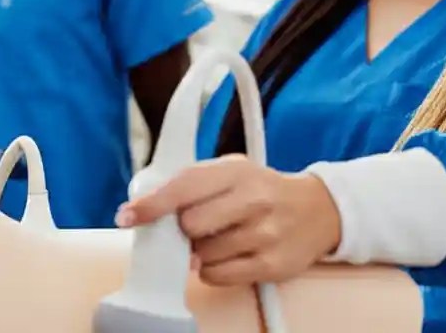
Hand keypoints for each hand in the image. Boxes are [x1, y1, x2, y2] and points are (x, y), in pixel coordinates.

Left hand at [115, 154, 342, 285]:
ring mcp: (265, 234)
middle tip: (194, 224)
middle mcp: (254, 200)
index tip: (127, 216)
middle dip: (183, 229)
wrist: (318, 211)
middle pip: (190, 225)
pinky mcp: (271, 265)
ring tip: (219, 236)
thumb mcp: (230, 171)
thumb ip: (191, 182)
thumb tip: (145, 204)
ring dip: (198, 250)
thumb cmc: (262, 190)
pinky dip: (211, 268)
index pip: (184, 186)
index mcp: (237, 170)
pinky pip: (216, 275)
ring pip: (201, 254)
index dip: (152, 204)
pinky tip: (226, 253)